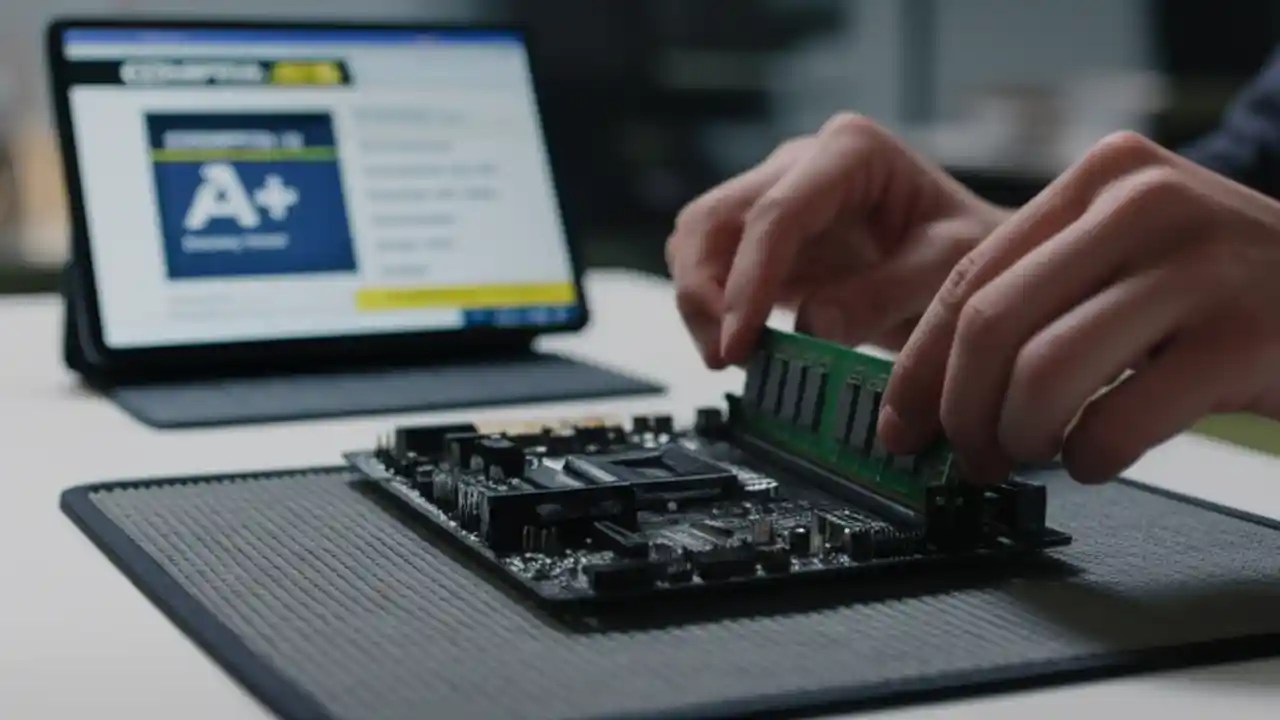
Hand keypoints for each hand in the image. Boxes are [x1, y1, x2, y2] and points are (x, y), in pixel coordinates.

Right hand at [665, 113, 1008, 367]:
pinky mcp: (764, 240)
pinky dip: (713, 309)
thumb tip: (809, 326)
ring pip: (697, 241)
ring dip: (699, 302)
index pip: (776, 213)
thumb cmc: (975, 252)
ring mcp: (776, 197)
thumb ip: (883, 295)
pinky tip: (743, 347)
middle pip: (712, 218)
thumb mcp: (948, 271)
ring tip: (733, 358)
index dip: (748, 282)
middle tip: (724, 357)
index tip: (740, 343)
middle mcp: (802, 164)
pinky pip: (712, 269)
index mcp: (851, 152)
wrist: (977, 261)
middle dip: (703, 292)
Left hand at [880, 131, 1279, 483]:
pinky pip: (1118, 419)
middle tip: (962, 454)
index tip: (898, 421)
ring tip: (1026, 456)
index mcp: (1103, 179)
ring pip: (1044, 372)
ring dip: (1015, 437)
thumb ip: (1042, 294)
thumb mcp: (1131, 256)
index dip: (919, 363)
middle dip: (958, 409)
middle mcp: (1147, 205)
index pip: (970, 276)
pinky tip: (1095, 457)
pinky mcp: (1247, 338)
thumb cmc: (1227, 290)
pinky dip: (1088, 457)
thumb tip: (933, 386)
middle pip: (990, 324)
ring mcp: (1202, 267)